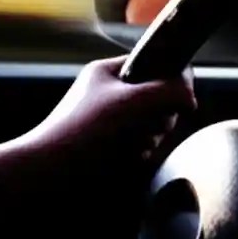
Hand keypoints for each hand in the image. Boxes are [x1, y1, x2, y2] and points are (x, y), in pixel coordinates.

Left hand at [21, 55, 196, 165]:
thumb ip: (169, 91)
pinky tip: (128, 159)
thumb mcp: (131, 101)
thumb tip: (191, 98)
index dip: (170, 78)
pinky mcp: (111, 147)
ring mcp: (111, 121)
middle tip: (148, 126)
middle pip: (159, 96)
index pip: (155, 63)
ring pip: (153, 123)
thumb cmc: (83, 131)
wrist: (46, 175)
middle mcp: (110, 94)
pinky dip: (140, 152)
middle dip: (160, 115)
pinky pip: (142, 144)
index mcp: (109, 72)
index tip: (176, 96)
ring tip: (133, 146)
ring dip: (151, 137)